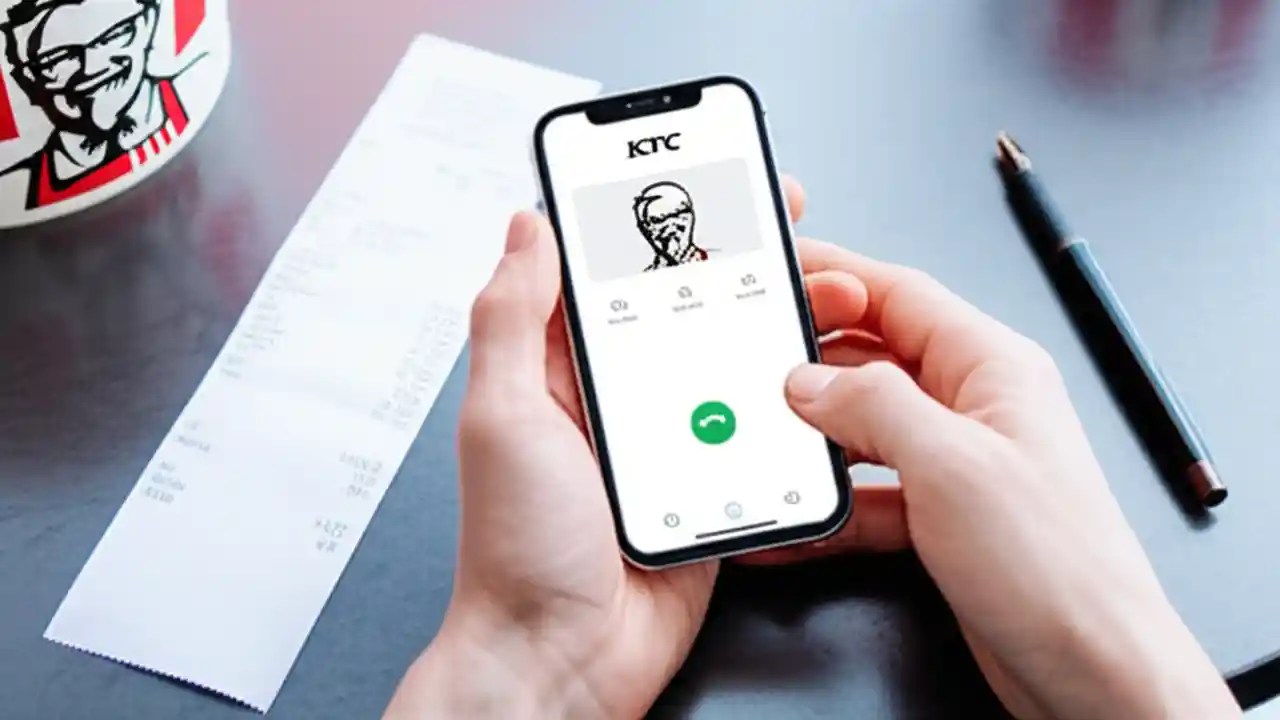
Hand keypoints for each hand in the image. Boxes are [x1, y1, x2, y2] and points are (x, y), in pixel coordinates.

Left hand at [385, 179, 868, 717]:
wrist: (563, 662)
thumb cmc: (518, 550)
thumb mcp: (503, 417)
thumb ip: (513, 318)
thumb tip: (529, 223)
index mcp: (558, 368)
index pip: (611, 272)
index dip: (658, 222)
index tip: (709, 183)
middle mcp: (614, 396)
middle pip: (685, 310)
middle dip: (742, 267)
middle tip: (796, 237)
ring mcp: (664, 439)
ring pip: (727, 363)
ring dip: (775, 328)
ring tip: (829, 300)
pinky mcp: (705, 481)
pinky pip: (751, 429)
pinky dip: (785, 402)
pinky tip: (821, 377)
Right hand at [750, 242, 1239, 718]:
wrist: (1091, 669)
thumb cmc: (1057, 567)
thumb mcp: (953, 465)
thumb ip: (872, 407)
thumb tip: (809, 381)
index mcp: (992, 368)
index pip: (900, 294)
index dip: (836, 274)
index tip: (781, 269)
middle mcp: (975, 408)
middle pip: (874, 358)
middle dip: (810, 362)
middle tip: (751, 363)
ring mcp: (956, 465)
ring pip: (865, 429)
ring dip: (812, 440)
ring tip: (760, 442)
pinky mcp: (940, 520)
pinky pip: (868, 496)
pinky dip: (827, 507)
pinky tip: (791, 522)